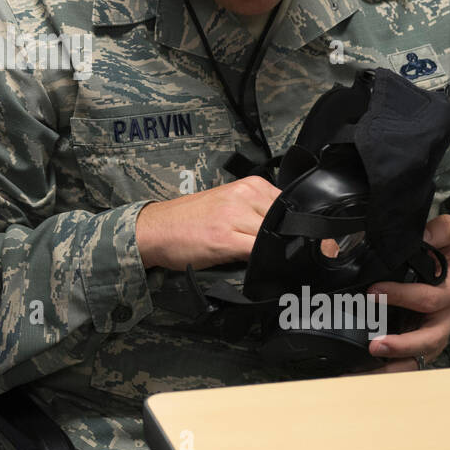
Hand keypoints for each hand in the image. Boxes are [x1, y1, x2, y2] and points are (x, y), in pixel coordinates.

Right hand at [135, 176, 281, 271]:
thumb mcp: (229, 204)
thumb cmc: (189, 219)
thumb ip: (257, 211)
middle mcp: (244, 196)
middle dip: (286, 240)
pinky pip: (258, 251)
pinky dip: (262, 260)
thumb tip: (287, 231)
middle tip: (279, 253)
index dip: (295, 226)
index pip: (290, 206)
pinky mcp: (225, 239)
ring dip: (274, 251)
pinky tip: (256, 264)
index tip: (293, 239)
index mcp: (249, 185)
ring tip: (263, 259)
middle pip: (286, 222)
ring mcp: (234, 217)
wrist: (155, 229)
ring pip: (274, 236)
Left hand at [360, 214, 449, 372]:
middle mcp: (444, 320)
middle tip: (375, 344)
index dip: (401, 295)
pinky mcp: (421, 348)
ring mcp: (433, 337)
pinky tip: (364, 374)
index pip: (428, 298)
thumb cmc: (449, 254)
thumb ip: (441, 230)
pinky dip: (388, 371)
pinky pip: (408, 365)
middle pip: (427, 339)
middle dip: (401, 343)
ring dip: (393, 366)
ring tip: (367, 372)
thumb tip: (422, 235)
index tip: (373, 291)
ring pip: (418, 359)